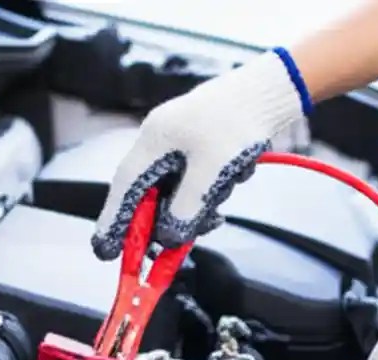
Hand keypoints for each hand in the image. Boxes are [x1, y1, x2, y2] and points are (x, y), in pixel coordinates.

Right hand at [90, 51, 309, 258]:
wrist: (271, 91)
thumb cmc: (238, 121)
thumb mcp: (211, 169)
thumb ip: (187, 205)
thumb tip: (169, 237)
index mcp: (154, 140)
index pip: (124, 187)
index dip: (113, 221)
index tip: (105, 251)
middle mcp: (162, 143)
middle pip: (150, 194)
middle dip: (166, 220)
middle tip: (174, 247)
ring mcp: (182, 145)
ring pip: (178, 191)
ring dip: (199, 205)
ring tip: (221, 202)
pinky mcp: (202, 149)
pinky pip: (198, 182)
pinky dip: (214, 189)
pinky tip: (235, 175)